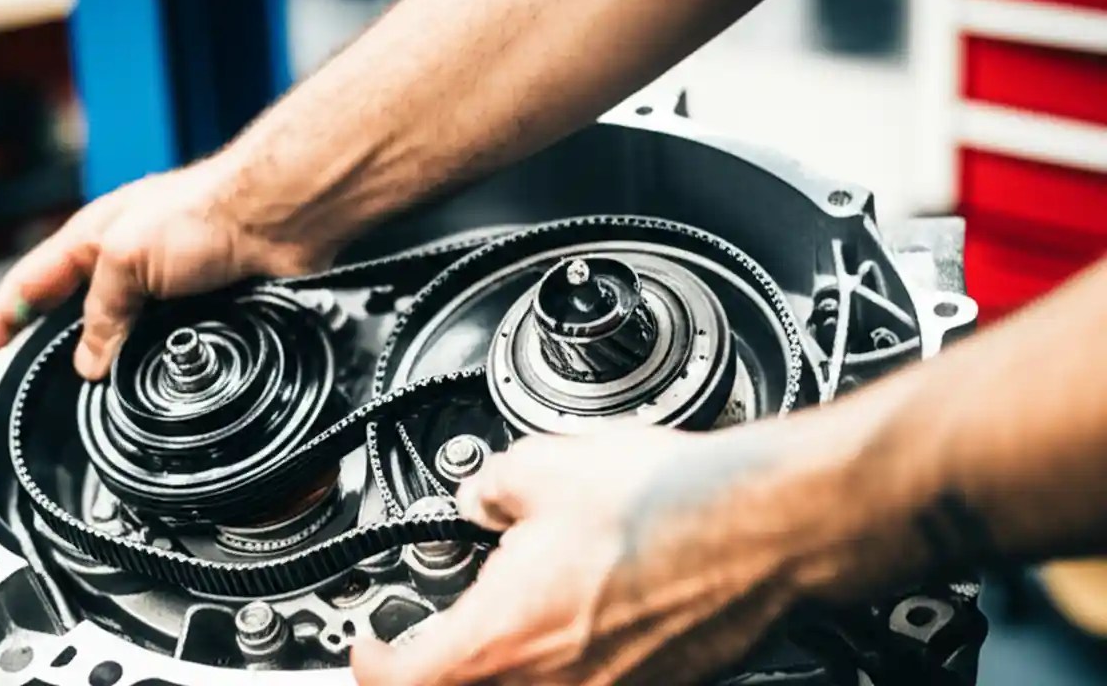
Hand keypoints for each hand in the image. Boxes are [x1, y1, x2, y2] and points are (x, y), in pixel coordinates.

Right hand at [0, 158, 332, 379]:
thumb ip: (104, 311)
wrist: (280, 218)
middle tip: (28, 396)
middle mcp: (126, 264)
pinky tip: (153, 390)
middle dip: (50, 353)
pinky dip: (157, 368)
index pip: (28, 288)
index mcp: (92, 241)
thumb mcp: (129, 259)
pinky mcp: (204, 307)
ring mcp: (166, 287)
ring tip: (91, 404)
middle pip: (73, 317)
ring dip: (109, 367)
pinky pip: (169, 347)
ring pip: (123, 338)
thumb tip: (90, 362)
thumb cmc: (206, 211)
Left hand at [351, 425, 849, 685]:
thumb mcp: (543, 466)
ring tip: (510, 613)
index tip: (368, 643)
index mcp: (503, 636)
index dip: (370, 662)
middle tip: (429, 633)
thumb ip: (489, 487)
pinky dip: (557, 662)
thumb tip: (480, 495)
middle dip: (434, 669)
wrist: (762, 524)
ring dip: (498, 663)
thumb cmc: (667, 503)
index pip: (402, 680)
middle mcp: (549, 683)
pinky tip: (577, 611)